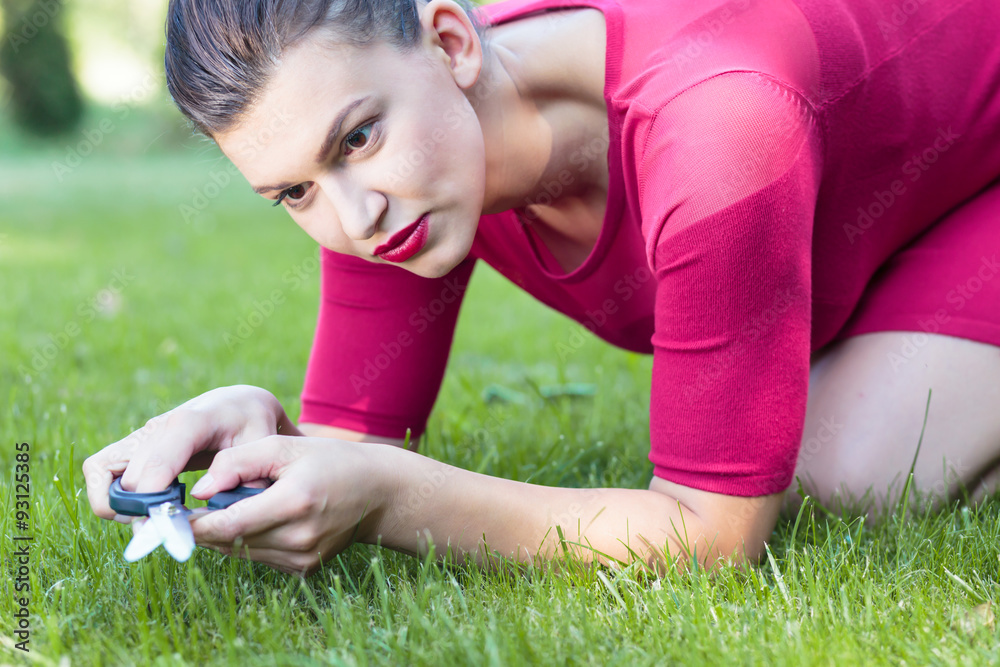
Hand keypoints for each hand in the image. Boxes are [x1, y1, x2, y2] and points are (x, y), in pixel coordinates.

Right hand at [83, 385, 301, 519]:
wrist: (238, 404)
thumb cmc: (252, 424)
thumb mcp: (263, 442)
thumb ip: (244, 472)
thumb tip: (209, 501)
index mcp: (191, 422)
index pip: (157, 462)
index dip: (153, 500)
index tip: (165, 528)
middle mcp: (157, 426)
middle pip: (127, 477)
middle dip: (141, 512)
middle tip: (170, 532)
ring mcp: (140, 436)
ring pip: (102, 473)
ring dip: (118, 506)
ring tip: (157, 520)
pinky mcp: (132, 446)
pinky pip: (101, 472)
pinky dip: (112, 497)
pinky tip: (149, 509)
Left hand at [187, 436, 397, 575]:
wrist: (377, 492)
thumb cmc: (330, 460)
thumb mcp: (285, 446)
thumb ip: (237, 462)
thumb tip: (199, 491)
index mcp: (295, 502)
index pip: (228, 524)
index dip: (193, 523)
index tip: (169, 514)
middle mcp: (299, 537)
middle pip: (230, 541)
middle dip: (203, 526)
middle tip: (184, 510)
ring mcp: (303, 558)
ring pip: (241, 552)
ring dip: (224, 534)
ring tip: (223, 509)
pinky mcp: (304, 569)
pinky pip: (259, 557)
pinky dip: (248, 540)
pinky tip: (256, 519)